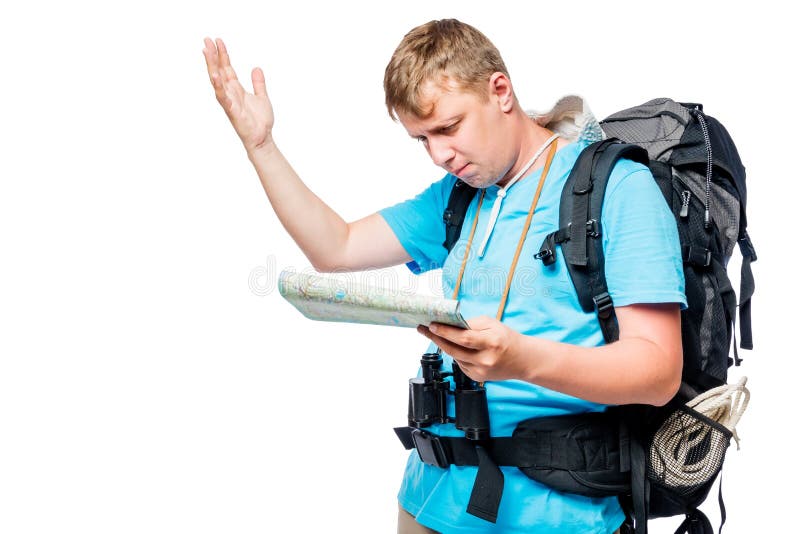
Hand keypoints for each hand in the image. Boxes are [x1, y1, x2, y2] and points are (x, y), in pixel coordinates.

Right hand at [203, 37, 273, 152]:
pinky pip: (223, 97)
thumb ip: (258, 83)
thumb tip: (256, 68)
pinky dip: (218, 86)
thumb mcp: (262, 97)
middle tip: (206, 39)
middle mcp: (229, 93)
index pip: (226, 68)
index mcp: (236, 89)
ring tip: (206, 51)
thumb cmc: (260, 121)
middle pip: (218, 70)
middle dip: (212, 55)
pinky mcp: (231, 110)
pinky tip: (215, 75)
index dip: (222, 54)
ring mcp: (229, 101)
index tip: (218, 40)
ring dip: (211, 65)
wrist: (263, 138)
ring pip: (217, 80)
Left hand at [417, 316, 527, 381]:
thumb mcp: (491, 324)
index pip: (463, 338)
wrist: (522, 359)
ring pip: (455, 357)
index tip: (432, 325)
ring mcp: (481, 371)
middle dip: (436, 338)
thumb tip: (450, 324)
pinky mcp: (477, 377)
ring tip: (435, 334)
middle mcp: (485, 359)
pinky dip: (456, 355)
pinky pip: (460, 364)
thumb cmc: (506, 338)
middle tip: (424, 329)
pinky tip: (458, 348)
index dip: (445, 332)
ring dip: (445, 346)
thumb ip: (471, 324)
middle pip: (454, 350)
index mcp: (491, 342)